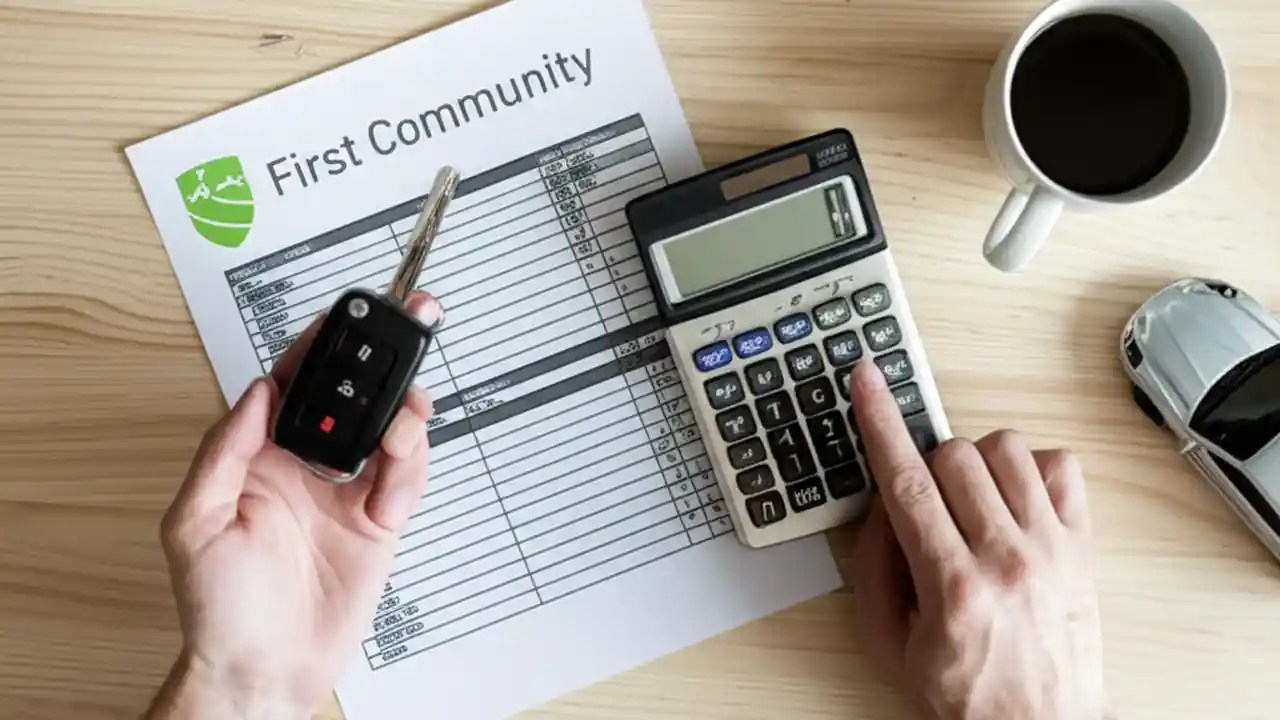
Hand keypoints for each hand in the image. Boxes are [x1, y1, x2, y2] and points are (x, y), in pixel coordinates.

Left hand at [147, 293, 441, 719]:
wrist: (265, 670)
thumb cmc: (219, 609)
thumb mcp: (194, 522)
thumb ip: (224, 449)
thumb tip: (256, 390)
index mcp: (259, 458)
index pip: (294, 386)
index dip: (320, 347)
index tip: (343, 316)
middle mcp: (307, 468)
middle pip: (352, 400)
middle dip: (382, 364)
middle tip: (408, 330)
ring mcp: (347, 494)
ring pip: (390, 432)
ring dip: (403, 415)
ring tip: (404, 418)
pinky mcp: (380, 524)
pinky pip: (408, 480)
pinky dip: (411, 471)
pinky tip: (394, 484)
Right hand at [848, 362, 1107, 719]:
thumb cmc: (965, 692)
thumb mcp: (888, 642)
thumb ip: (870, 567)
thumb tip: (879, 503)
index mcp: (952, 586)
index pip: (906, 483)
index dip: (879, 423)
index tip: (867, 381)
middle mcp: (1006, 558)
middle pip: (953, 456)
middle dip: (925, 466)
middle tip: (923, 502)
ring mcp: (1051, 548)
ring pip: (1005, 448)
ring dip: (974, 462)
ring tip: (968, 500)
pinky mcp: (1082, 544)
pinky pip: (1061, 465)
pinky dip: (1030, 467)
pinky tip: (1013, 498)